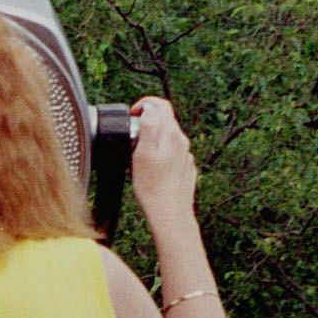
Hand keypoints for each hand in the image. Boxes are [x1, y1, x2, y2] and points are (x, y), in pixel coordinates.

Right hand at [131, 95, 198, 233]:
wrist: (169, 213)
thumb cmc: (153, 186)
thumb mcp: (143, 153)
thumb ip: (148, 126)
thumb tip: (149, 109)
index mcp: (171, 134)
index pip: (160, 105)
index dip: (143, 105)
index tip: (132, 116)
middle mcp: (181, 141)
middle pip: (163, 119)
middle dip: (145, 122)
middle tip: (132, 138)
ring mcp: (185, 155)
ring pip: (167, 136)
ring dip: (152, 138)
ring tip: (139, 155)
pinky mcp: (185, 167)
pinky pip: (171, 152)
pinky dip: (160, 153)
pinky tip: (152, 168)